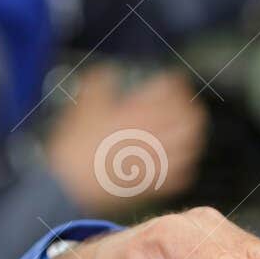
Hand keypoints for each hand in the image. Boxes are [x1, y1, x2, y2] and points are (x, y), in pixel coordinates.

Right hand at [45, 64, 206, 219]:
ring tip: (184, 131)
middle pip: (190, 119)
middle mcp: (154, 135)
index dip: (175, 83)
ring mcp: (156, 161)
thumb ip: (98, 83)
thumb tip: (107, 72)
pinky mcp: (152, 184)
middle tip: (183, 105)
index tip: (171, 81)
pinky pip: (181, 174)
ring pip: (191, 146)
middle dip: (190, 109)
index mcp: (140, 113)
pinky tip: (175, 161)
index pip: (173, 90)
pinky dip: (183, 165)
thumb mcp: (83, 106)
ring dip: (191, 135)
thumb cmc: (74, 147)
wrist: (68, 186)